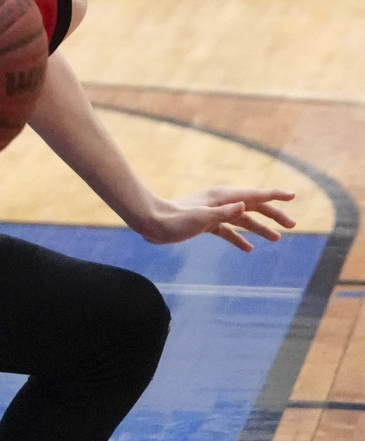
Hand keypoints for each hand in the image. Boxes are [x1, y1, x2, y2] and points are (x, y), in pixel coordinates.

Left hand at [137, 186, 295, 252]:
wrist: (151, 223)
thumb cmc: (174, 221)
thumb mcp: (200, 218)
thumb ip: (223, 213)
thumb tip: (245, 205)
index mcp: (221, 198)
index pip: (253, 194)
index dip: (274, 195)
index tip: (293, 195)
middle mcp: (219, 202)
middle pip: (252, 206)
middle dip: (272, 214)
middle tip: (292, 225)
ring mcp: (212, 213)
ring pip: (242, 219)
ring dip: (260, 228)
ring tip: (278, 239)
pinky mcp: (204, 225)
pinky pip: (228, 231)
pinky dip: (240, 238)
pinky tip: (249, 249)